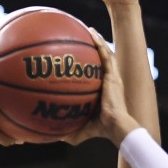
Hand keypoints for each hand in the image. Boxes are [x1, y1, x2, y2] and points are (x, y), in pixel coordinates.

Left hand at [61, 28, 138, 146]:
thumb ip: (67, 131)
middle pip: (101, 61)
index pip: (96, 76)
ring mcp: (113, 77)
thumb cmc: (100, 130)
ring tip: (89, 30)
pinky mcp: (113, 75)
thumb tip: (51, 137)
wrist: (115, 126)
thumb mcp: (80, 131)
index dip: (89, 66)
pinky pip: (106, 54)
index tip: (80, 60)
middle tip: (83, 38)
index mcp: (103, 92)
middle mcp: (109, 82)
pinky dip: (99, 43)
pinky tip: (92, 33)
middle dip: (94, 49)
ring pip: (105, 54)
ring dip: (97, 41)